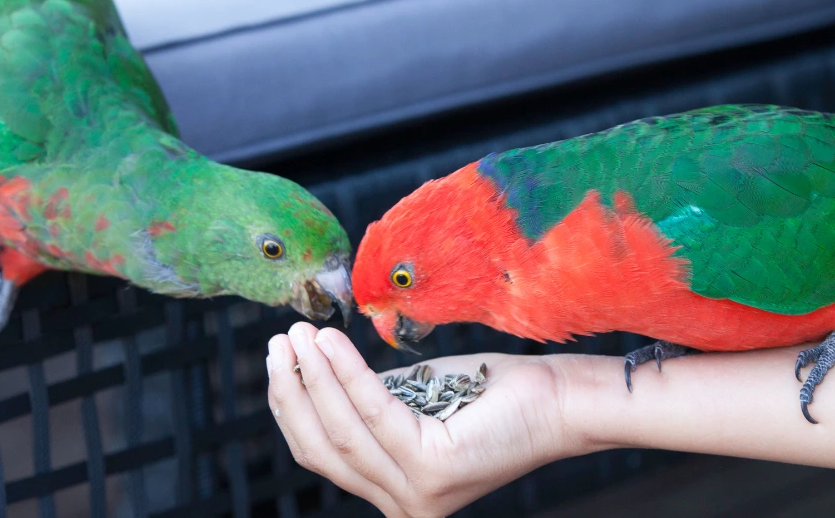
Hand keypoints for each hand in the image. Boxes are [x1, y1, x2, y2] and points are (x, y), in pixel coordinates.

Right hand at [266, 323, 585, 516]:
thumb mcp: (413, 399)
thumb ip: (366, 402)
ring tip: (301, 334)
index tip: (279, 358)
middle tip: (280, 342)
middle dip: (291, 392)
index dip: (292, 405)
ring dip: (314, 377)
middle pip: (322, 449)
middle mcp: (403, 506)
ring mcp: (418, 493)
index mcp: (395, 494)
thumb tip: (308, 372)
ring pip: (343, 431)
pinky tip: (332, 342)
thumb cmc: (488, 394)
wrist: (555, 400)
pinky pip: (376, 410)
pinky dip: (348, 372)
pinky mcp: (434, 468)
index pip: (324, 454)